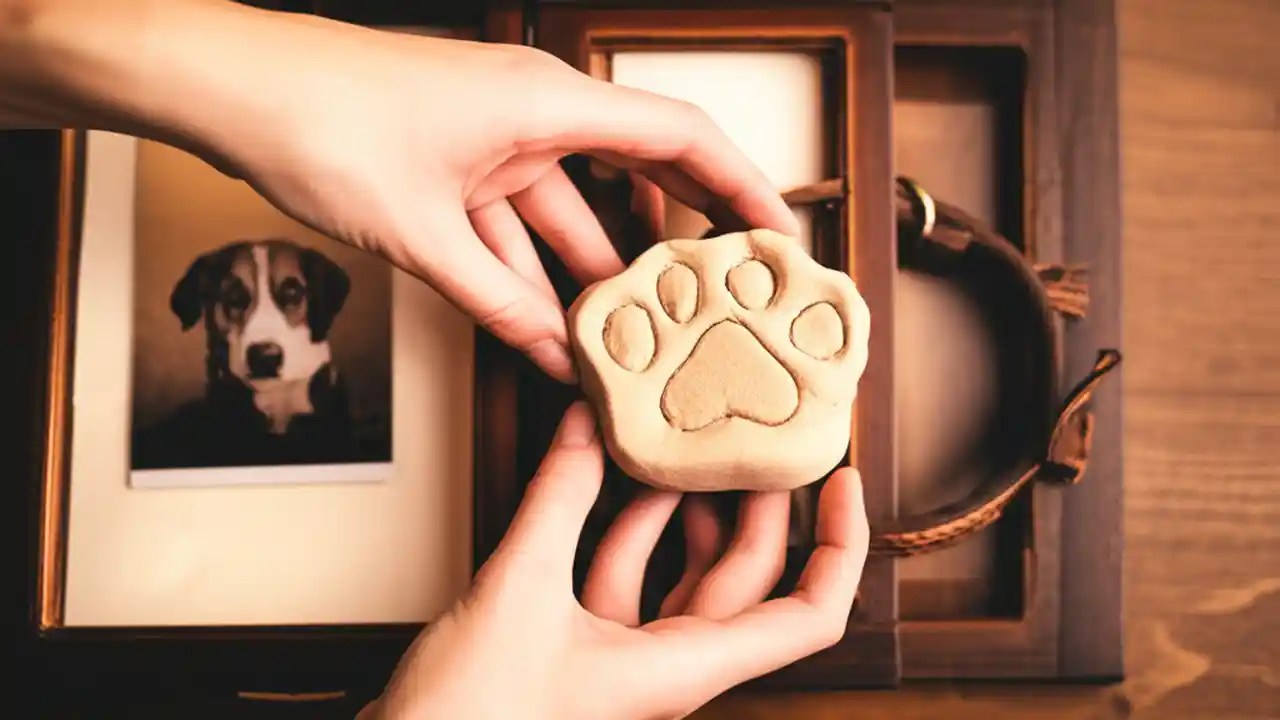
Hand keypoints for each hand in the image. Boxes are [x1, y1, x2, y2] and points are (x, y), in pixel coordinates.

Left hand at [2, 0, 799, 381]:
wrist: (227, 88)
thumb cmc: (318, 124)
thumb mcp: (423, 234)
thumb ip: (499, 304)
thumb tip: (557, 359)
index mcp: (546, 103)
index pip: (681, 136)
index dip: (742, 187)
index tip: (776, 238)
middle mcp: (532, 111)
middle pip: (637, 171)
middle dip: (677, 235)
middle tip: (713, 296)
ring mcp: (492, 136)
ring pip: (570, 208)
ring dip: (593, 270)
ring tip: (628, 334)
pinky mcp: (455, 160)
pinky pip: (514, 219)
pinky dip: (530, 269)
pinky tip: (544, 324)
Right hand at [359, 402, 868, 719]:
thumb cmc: (471, 718)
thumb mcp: (519, 592)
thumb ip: (558, 500)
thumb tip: (588, 424)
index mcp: (686, 667)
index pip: (809, 614)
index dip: (839, 547)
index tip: (843, 482)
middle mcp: (672, 666)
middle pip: (748, 578)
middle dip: (759, 504)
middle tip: (759, 433)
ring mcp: (628, 658)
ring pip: (685, 573)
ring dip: (688, 509)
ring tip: (693, 440)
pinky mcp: (583, 647)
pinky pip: (627, 577)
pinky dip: (625, 525)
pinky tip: (615, 475)